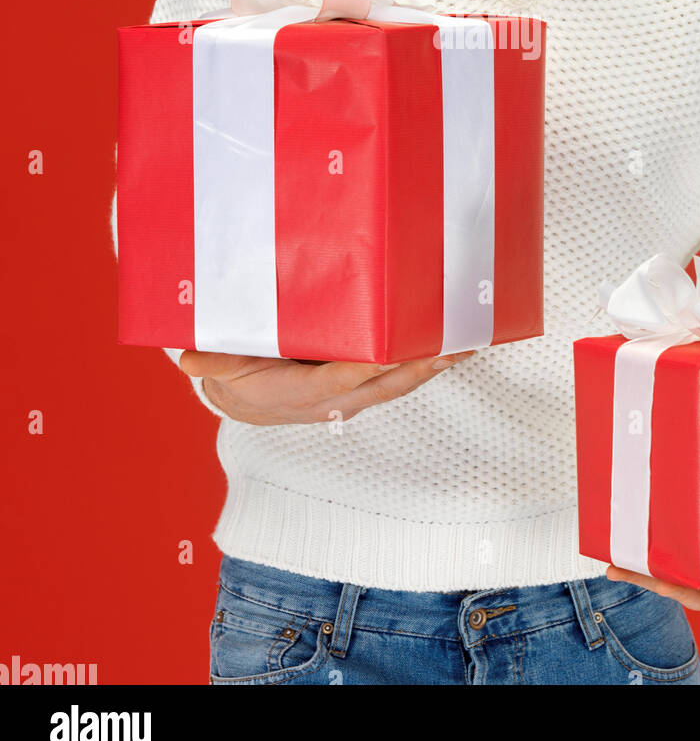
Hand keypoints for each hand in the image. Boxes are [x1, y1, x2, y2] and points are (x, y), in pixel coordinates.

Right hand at [177, 348, 475, 425]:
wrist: (243, 401)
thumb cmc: (236, 375)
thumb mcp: (220, 369)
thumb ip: (212, 360)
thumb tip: (186, 358)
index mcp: (306, 391)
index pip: (345, 375)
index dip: (373, 363)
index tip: (401, 348)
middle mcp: (338, 397)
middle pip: (389, 381)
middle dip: (426, 364)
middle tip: (459, 341)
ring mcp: (355, 395)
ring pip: (402, 380)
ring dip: (436, 363)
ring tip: (471, 339)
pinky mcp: (362, 387)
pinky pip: (400, 375)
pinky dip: (427, 361)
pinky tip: (451, 342)